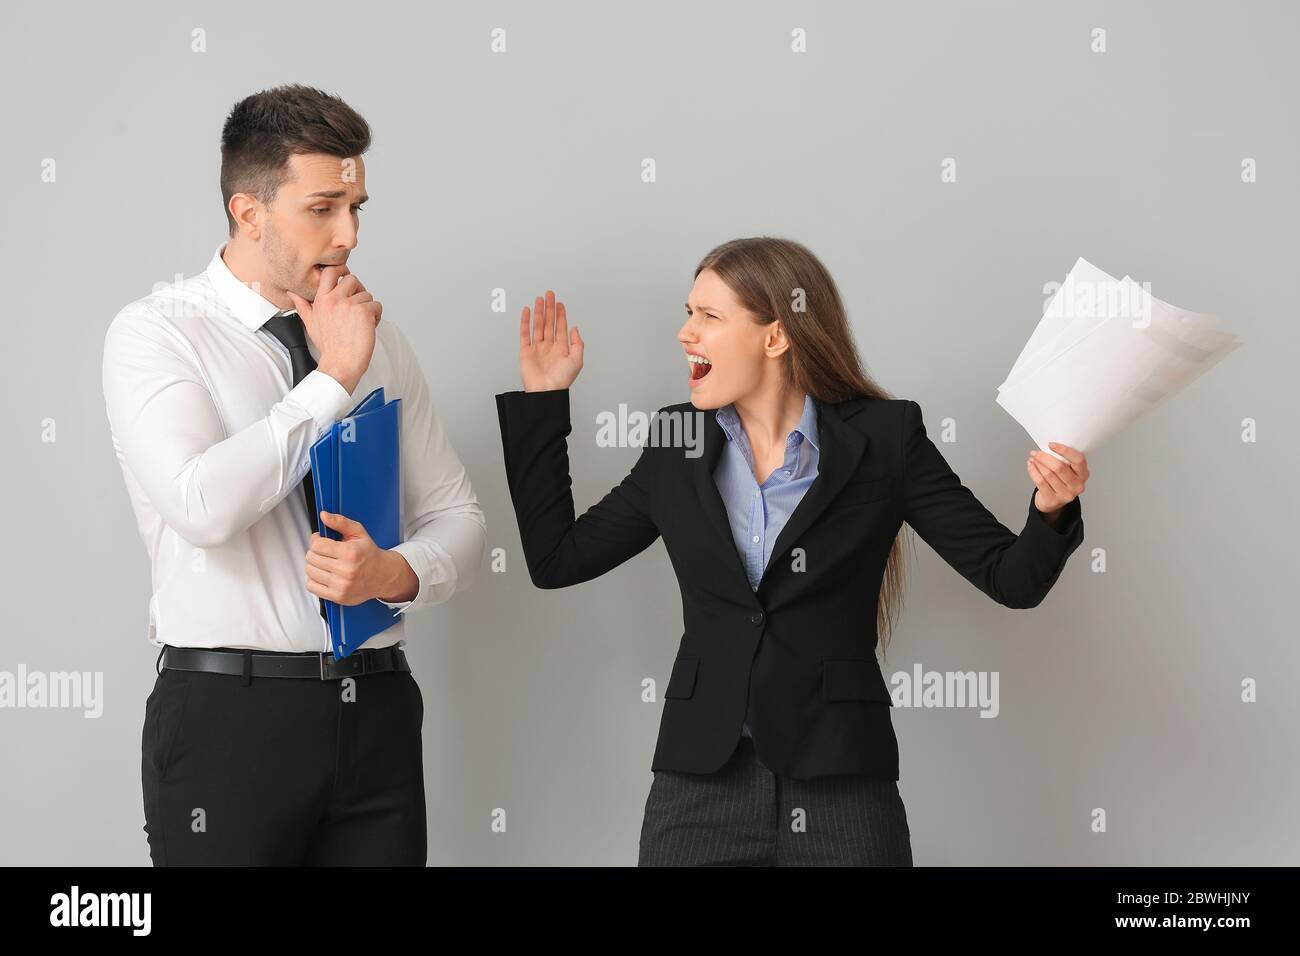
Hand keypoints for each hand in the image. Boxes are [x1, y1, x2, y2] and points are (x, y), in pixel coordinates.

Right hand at [287, 264, 381, 394]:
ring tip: (361, 322)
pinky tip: (368, 327)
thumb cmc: (329, 346)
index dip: (341, 269)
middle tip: (357, 306)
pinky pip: (377, 305)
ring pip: (367, 294)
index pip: (330, 272)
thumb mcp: (310, 323)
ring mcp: (350, 305)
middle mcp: (334, 300)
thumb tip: (291, 293)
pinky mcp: (364, 312)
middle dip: (358, 291)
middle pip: (353, 279)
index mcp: (321, 300)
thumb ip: (302, 305)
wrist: (340, 364)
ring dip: (368, 307)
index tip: (345, 275)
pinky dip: (376, 316)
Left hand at [306, 511, 416, 605]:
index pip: (317, 544)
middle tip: (324, 551)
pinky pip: (312, 586)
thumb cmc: (369, 555)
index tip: (320, 539)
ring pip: (310, 571)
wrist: (382, 576)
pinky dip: (314, 580)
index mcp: (350, 553)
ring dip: (314, 565)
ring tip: (325, 563)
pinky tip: (324, 575)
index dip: (316, 539)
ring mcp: (341, 585)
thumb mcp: (359, 533)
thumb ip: (341, 522)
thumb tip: (324, 516)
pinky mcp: (338, 596)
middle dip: (314, 552)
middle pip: (311, 557)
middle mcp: (346, 570)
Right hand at [519, 290, 582, 391]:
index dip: (561, 314)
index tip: (560, 303)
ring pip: (538, 325)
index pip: (561, 327)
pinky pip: (525, 334)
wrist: (546, 391)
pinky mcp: (526, 352)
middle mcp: (549, 347)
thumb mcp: (577, 360)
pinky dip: (525, 322)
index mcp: (561, 349)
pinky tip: (527, 312)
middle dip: (549, 308)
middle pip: (549, 323)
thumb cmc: (561, 380)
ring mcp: (537, 348)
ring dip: (539, 312)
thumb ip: (577, 343)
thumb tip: (575, 328)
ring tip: (540, 300)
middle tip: (549, 295)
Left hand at [1029, 442, 1088, 514]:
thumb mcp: (1068, 470)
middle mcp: (1077, 485)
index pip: (1078, 459)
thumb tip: (1047, 447)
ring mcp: (1066, 494)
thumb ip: (1063, 460)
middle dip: (1044, 457)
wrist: (1053, 500)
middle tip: (1035, 452)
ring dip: (1038, 464)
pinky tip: (1030, 465)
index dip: (1064, 450)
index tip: (1050, 444)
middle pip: (1059, 467)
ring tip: (1032, 458)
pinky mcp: (1053, 500)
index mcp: (1084, 474)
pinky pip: (1040, 482)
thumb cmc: (1060, 480)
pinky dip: (1033, 471)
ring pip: (1048, 474)